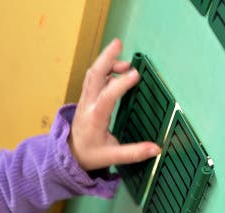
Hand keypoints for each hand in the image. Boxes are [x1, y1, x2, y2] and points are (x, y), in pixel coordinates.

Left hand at [68, 38, 161, 170]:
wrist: (68, 154)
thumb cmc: (89, 155)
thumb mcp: (111, 157)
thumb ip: (133, 152)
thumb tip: (157, 149)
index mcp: (94, 119)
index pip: (106, 97)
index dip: (120, 85)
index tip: (135, 74)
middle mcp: (87, 105)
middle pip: (93, 76)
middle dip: (106, 58)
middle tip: (118, 43)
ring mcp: (85, 100)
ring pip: (93, 74)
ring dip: (106, 61)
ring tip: (125, 61)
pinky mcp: (86, 98)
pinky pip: (93, 78)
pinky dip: (105, 69)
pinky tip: (118, 68)